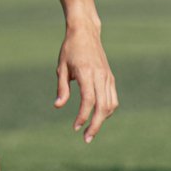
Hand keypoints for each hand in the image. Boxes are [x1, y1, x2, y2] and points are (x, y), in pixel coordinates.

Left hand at [54, 19, 117, 142]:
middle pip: (103, 107)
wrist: (86, 32)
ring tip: (91, 130)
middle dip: (96, 125)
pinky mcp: (110, 77)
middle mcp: (100, 76)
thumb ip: (62, 88)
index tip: (75, 127)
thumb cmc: (70, 49)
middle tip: (87, 138)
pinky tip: (98, 116)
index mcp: (87, 73)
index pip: (88, 100)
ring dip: (102, 120)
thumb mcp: (61, 67)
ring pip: (111, 104)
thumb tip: (58, 106)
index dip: (83, 116)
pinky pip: (113, 98)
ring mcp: (108, 77)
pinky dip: (107, 110)